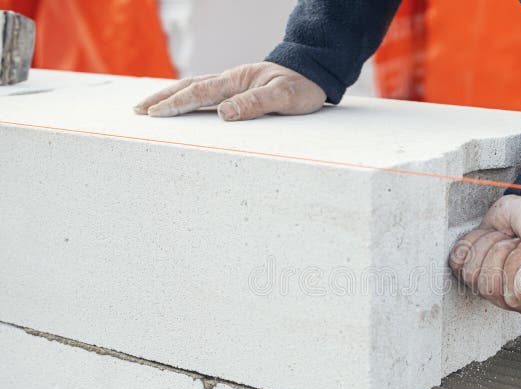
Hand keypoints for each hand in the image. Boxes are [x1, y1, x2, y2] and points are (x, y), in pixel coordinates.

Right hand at [133, 62, 326, 120]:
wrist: (313, 73)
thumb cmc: (301, 86)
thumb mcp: (283, 97)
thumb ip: (255, 104)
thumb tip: (223, 114)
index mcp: (237, 81)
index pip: (200, 93)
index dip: (176, 104)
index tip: (155, 112)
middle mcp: (231, 81)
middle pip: (189, 88)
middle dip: (162, 99)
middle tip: (138, 110)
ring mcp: (232, 84)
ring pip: (194, 88)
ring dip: (170, 97)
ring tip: (149, 107)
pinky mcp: (237, 90)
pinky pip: (205, 92)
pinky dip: (187, 97)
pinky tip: (180, 104)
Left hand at [449, 195, 520, 316]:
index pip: (517, 297)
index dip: (517, 264)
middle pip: (490, 288)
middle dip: (501, 252)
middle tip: (517, 240)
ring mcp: (496, 291)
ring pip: (472, 276)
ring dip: (488, 245)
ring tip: (506, 237)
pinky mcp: (476, 274)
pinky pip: (458, 264)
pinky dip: (472, 242)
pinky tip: (490, 237)